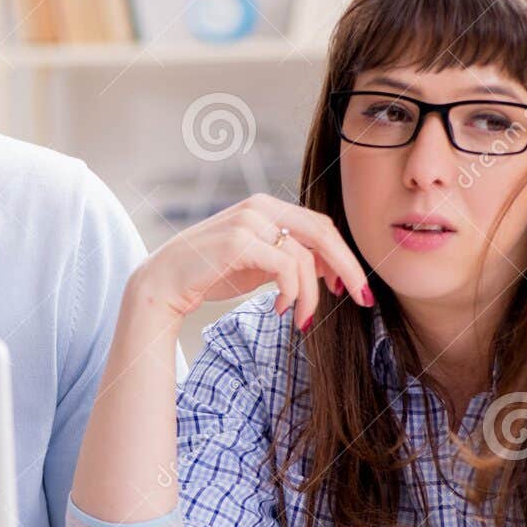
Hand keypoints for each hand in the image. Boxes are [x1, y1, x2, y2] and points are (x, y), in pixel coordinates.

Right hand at [130, 194, 371, 330]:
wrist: (164, 283)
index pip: (320, 225)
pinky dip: (291, 293)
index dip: (343, 256)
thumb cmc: (209, 274)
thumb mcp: (257, 264)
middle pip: (323, 233)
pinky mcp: (238, 241)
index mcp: (267, 206)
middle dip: (348, 269)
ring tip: (302, 320)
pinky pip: (285, 268)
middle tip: (363, 298)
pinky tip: (279, 310)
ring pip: (304, 257)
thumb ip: (287, 258)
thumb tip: (325, 269)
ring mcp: (248, 221)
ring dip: (311, 295)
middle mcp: (260, 207)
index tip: (353, 287)